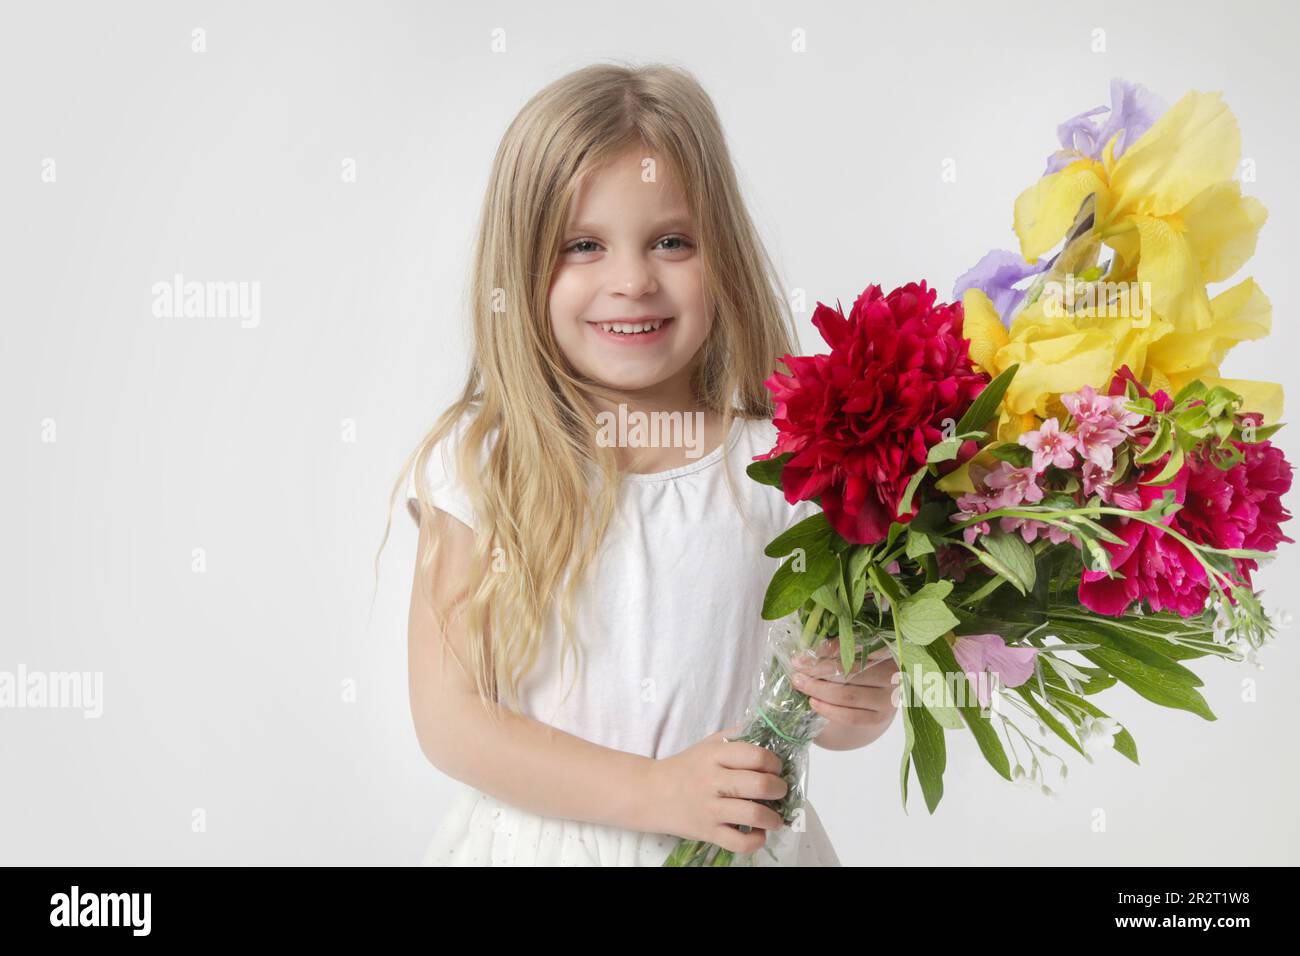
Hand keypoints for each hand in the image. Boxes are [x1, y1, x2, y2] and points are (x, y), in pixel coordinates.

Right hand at [647, 725, 788, 853]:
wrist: (651, 793)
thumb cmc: (686, 767)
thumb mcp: (708, 745)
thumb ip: (735, 737)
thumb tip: (769, 732)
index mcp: (714, 755)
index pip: (756, 755)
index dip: (774, 762)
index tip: (775, 768)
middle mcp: (712, 781)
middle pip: (760, 784)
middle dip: (779, 788)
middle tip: (779, 790)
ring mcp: (710, 809)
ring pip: (754, 815)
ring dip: (774, 817)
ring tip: (775, 816)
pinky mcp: (708, 833)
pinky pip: (740, 843)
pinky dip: (756, 840)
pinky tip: (758, 833)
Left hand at [788, 640, 899, 749]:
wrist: (878, 694)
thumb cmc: (864, 666)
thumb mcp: (857, 652)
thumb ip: (839, 647)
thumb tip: (807, 651)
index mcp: (889, 650)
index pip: (857, 647)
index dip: (830, 648)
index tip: (806, 652)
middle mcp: (893, 674)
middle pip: (850, 672)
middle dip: (819, 670)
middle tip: (797, 668)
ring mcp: (889, 698)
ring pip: (849, 695)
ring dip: (819, 690)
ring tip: (800, 684)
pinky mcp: (880, 717)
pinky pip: (852, 717)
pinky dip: (830, 710)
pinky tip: (813, 703)